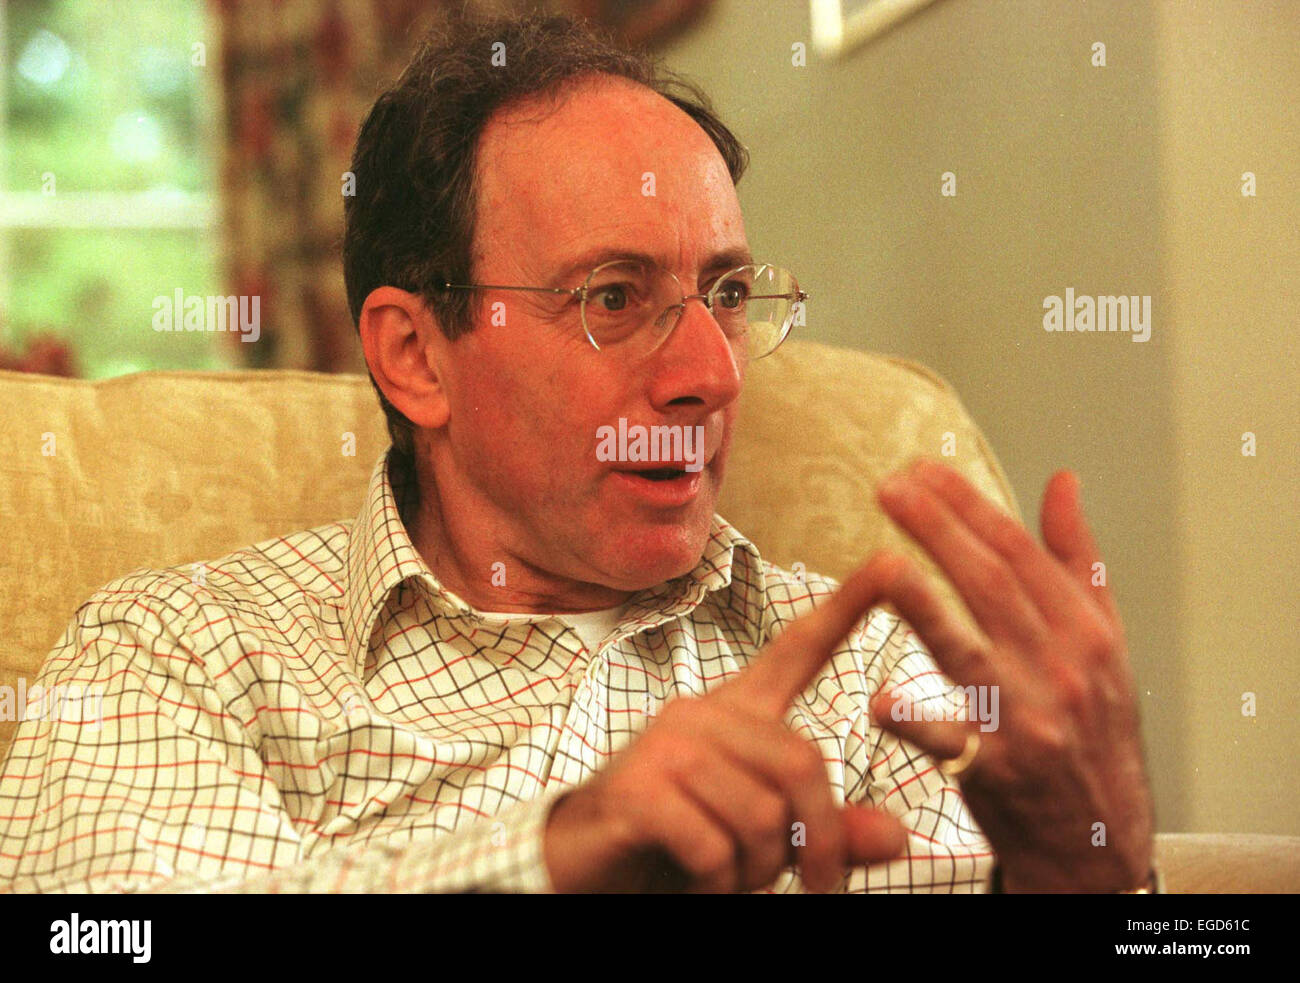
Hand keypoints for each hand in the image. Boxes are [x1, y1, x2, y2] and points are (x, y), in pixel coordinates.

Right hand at [543, 564, 909, 892]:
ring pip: (762, 815)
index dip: (849, 607)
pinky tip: (698, 885)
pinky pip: (714, 846)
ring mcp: (664, 747)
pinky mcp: (637, 790)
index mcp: (736, 713)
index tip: (895, 562)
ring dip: (759, 871)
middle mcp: (700, 714)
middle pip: (801, 763)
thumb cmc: (677, 847)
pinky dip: (718, 884)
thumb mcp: (762, 840)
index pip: (798, 649)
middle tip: (814, 886)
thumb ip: (824, 830)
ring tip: (730, 881)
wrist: (585, 871)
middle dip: (818, 839)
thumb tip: (897, 836)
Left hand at [868, 459, 1154, 891]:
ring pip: (971, 653)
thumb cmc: (1095, 727)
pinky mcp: (999, 772)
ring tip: (883, 568)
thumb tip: (1062, 481)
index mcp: (1086, 629)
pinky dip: (917, 724)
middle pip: (993, 586)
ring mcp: (1030, 720)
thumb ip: (1077, 559)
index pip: (1018, 550)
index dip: (968, 505)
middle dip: (939, 531)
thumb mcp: (1104, 640)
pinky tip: (878, 703)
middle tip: (890, 489)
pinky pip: (951, 743)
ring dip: (925, 608)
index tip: (923, 469)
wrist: (1103, 835)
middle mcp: (1062, 668)